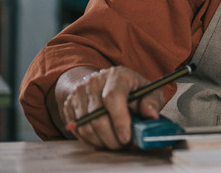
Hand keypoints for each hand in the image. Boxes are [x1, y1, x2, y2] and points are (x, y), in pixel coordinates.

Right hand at [52, 65, 166, 149]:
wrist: (104, 83)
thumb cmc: (130, 89)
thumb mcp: (147, 90)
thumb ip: (152, 101)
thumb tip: (150, 115)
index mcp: (116, 75)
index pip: (112, 97)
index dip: (119, 120)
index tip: (126, 137)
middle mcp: (94, 82)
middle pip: (97, 117)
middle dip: (111, 137)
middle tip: (123, 145)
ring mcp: (79, 94)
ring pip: (86, 127)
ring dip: (102, 141)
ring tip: (115, 143)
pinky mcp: (69, 105)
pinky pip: (77, 130)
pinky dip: (91, 140)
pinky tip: (103, 139)